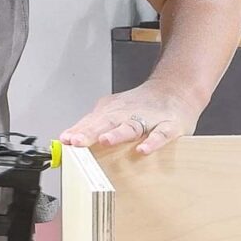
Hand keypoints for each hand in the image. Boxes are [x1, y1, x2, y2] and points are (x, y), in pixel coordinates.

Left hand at [59, 79, 201, 155]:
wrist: (176, 90)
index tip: (65, 140)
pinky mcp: (169, 126)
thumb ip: (91, 125)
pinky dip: (152, 142)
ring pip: (131, 127)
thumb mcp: (113, 112)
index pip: (91, 122)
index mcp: (113, 111)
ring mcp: (149, 119)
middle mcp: (128, 114)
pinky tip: (143, 150)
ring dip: (117, 134)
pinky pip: (161, 135)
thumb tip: (66, 139)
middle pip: (107, 122)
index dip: (77, 131)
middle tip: (76, 141)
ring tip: (105, 141)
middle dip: (90, 132)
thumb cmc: (141, 105)